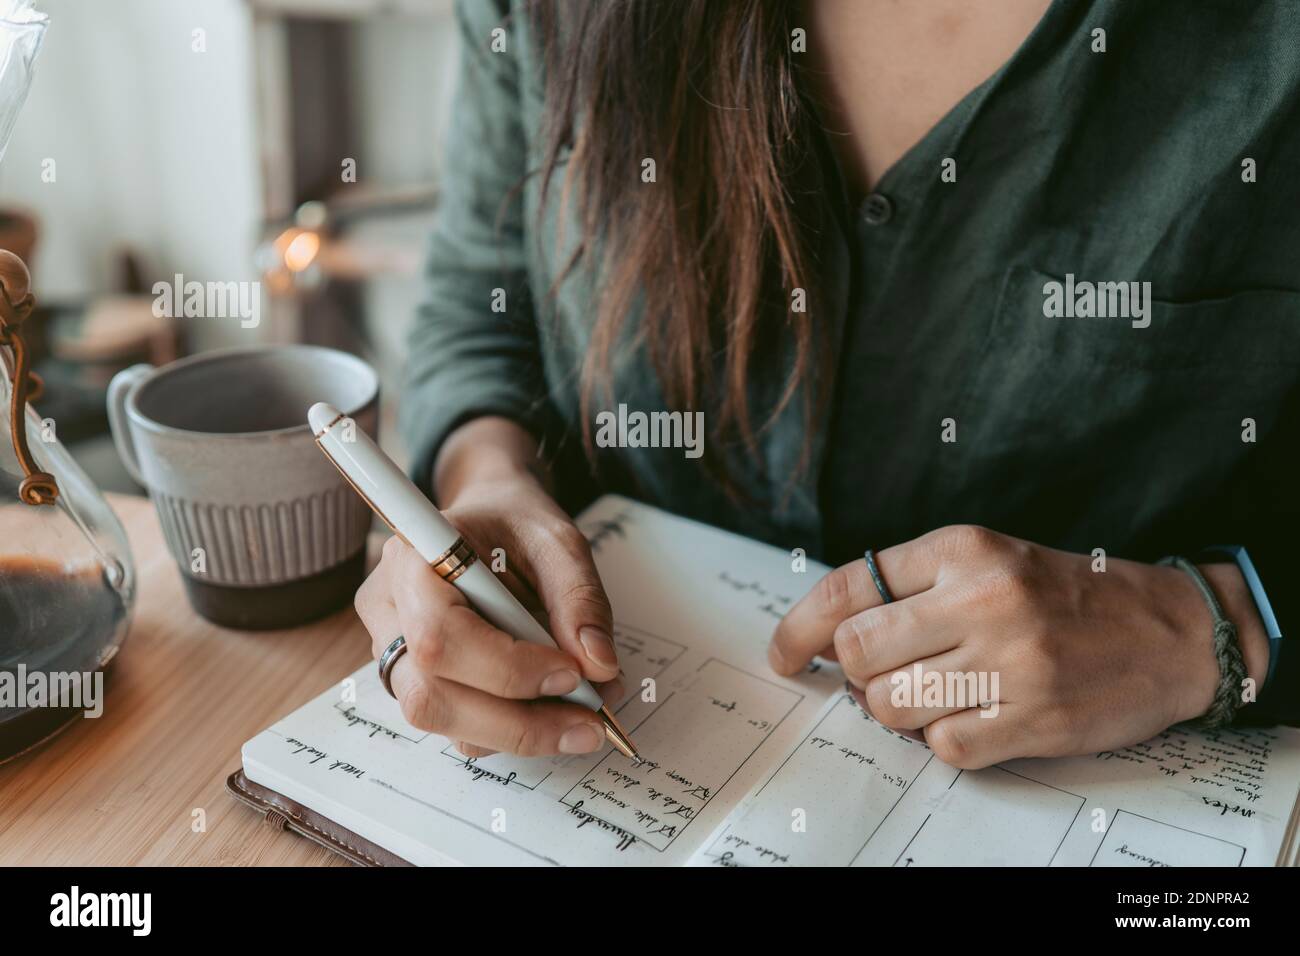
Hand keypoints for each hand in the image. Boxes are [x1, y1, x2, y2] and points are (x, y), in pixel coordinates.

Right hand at [354, 419, 621, 756]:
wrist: (487, 515)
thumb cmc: (514, 521)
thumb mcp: (559, 540)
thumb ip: (580, 598)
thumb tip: (598, 666)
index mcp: (413, 560)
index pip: (441, 635)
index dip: (507, 669)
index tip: (573, 673)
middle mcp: (389, 611)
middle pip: (430, 695)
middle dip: (517, 723)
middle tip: (590, 724)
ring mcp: (392, 650)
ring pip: (441, 719)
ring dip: (519, 732)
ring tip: (582, 716)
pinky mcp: (414, 678)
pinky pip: (456, 723)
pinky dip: (511, 729)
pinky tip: (554, 708)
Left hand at [768, 525, 1269, 768]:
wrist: (1167, 630)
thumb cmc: (1065, 597)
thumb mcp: (989, 560)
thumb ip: (914, 586)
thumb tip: (827, 637)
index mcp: (963, 548)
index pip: (847, 586)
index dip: (798, 627)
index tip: (783, 653)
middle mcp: (982, 598)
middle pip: (856, 652)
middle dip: (856, 673)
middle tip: (886, 676)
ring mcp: (1009, 660)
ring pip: (890, 704)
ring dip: (901, 710)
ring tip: (941, 695)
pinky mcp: (1032, 716)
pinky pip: (941, 746)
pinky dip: (946, 741)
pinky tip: (978, 718)